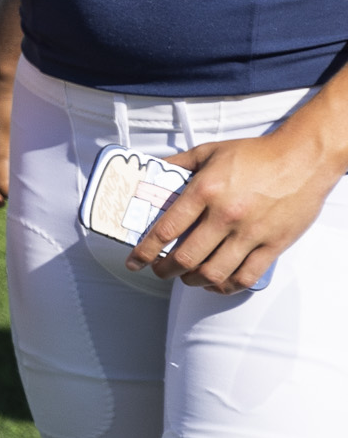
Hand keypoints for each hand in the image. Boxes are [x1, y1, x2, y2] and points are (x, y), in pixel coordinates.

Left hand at [127, 131, 335, 292]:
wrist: (302, 159)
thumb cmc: (255, 154)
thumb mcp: (208, 151)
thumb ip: (177, 163)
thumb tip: (151, 172)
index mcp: (205, 190)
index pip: (167, 229)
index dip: (145, 250)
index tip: (135, 261)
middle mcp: (225, 215)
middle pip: (187, 257)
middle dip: (166, 269)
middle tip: (159, 270)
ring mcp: (251, 233)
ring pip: (214, 272)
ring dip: (193, 280)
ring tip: (185, 278)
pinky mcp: (274, 245)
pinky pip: (246, 276)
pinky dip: (227, 286)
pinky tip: (216, 283)